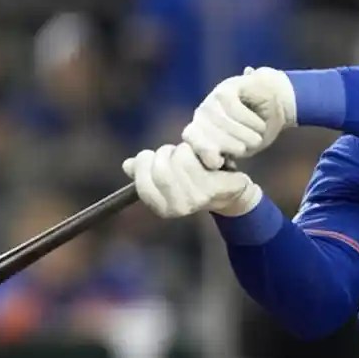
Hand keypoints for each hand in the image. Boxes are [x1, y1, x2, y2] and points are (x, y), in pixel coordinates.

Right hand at [122, 143, 262, 217]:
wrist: (231, 190)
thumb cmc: (195, 179)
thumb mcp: (169, 175)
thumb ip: (146, 171)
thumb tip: (127, 165)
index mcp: (162, 208)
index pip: (141, 180)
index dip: (145, 162)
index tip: (154, 155)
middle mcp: (178, 208)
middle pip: (160, 168)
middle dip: (165, 153)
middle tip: (176, 153)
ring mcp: (196, 199)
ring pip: (179, 160)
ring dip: (184, 149)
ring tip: (192, 155)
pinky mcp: (212, 188)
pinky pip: (195, 158)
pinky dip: (198, 150)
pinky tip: (206, 156)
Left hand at [182, 67, 295, 166]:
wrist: (276, 103)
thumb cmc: (255, 132)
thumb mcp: (241, 150)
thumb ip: (227, 156)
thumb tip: (216, 162)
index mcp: (199, 132)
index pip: (190, 138)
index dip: (203, 151)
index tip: (218, 162)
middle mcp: (201, 114)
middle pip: (212, 138)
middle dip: (234, 147)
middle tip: (245, 147)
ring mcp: (212, 100)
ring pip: (227, 127)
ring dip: (248, 136)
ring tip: (256, 136)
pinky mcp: (227, 88)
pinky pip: (237, 113)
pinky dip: (253, 123)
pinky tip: (259, 125)